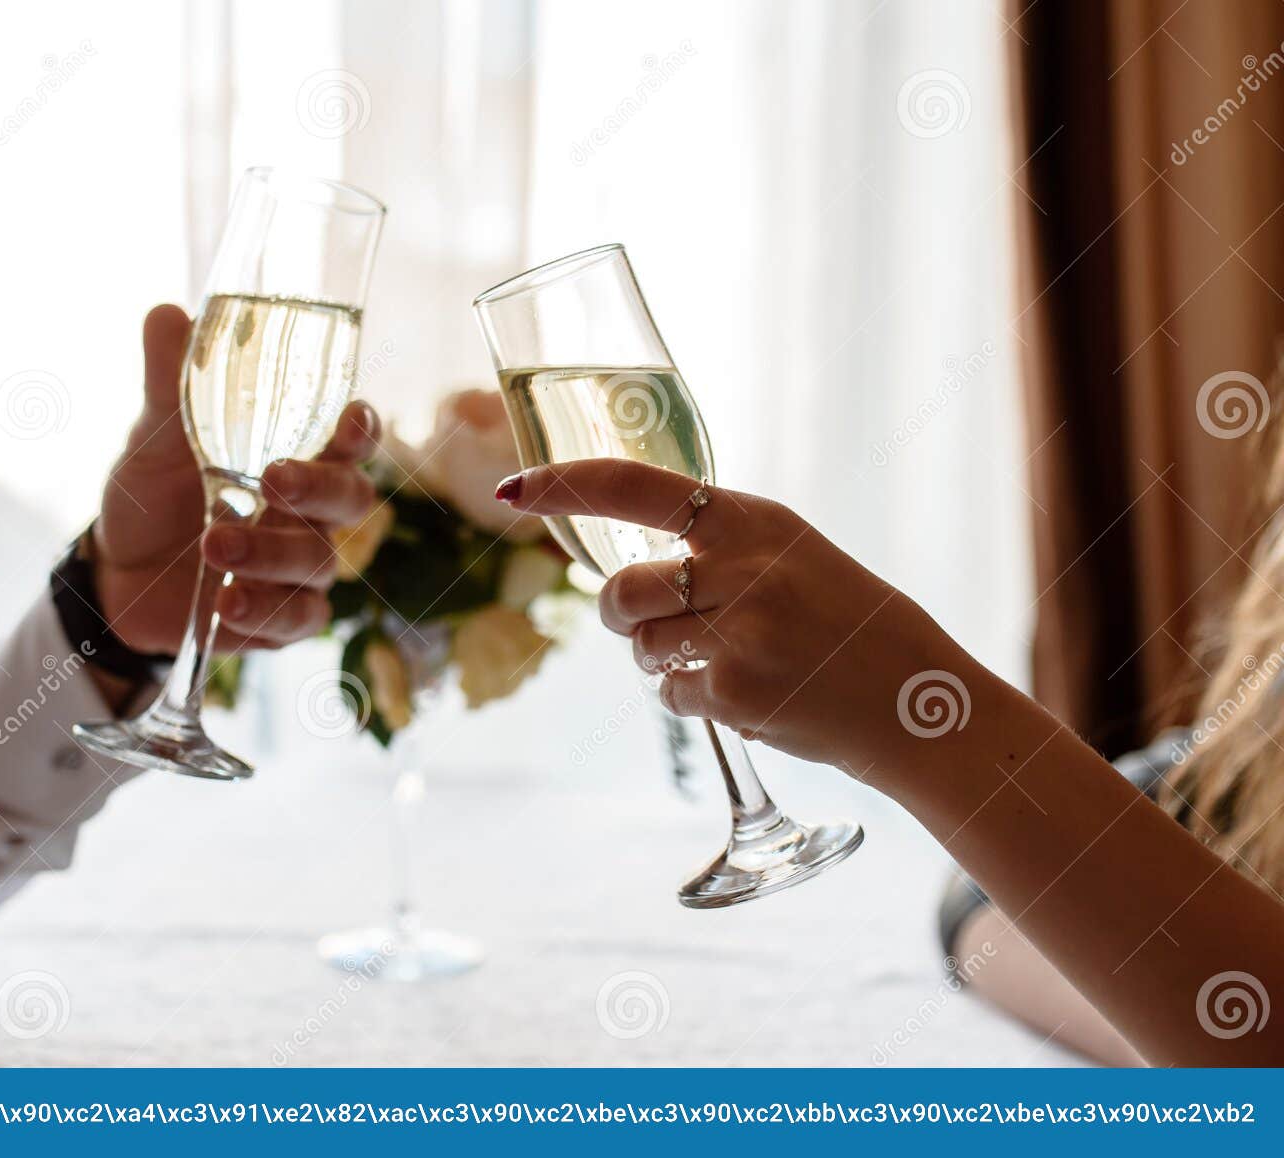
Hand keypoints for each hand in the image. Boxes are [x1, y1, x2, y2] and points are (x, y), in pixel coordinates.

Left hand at [93, 305, 379, 656]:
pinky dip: (264, 613)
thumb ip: (169, 382)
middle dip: (318, 489)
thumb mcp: (152, 437)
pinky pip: (296, 620)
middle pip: (351, 499)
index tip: (350, 419)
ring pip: (319, 563)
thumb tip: (167, 313)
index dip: (361, 430)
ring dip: (270, 553)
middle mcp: (310, 513)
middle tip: (271, 481)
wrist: (114, 572)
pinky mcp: (277, 619)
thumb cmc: (153, 494)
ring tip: (214, 545)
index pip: (350, 440)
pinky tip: (226, 602)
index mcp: (297, 456)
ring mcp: (299, 568)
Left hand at [497, 459, 981, 782]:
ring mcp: (740, 628)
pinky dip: (693, 701)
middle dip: (622, 618)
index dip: (564, 486)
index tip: (514, 492)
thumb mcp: (792, 555)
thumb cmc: (847, 625)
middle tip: (657, 627)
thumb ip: (718, 546)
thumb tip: (627, 570)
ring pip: (642, 648)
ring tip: (725, 661)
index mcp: (753, 520)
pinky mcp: (736, 689)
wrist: (915, 699)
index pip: (633, 484)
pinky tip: (746, 693)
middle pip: (621, 590)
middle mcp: (743, 565)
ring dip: (664, 663)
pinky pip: (671, 694)